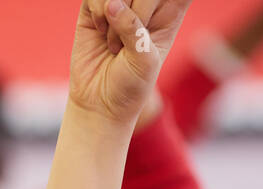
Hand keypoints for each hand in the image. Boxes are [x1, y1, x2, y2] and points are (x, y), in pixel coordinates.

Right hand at [70, 0, 193, 126]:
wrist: (99, 103)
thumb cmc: (130, 87)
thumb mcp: (143, 61)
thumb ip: (134, 30)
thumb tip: (112, 3)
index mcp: (169, 15)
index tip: (149, 22)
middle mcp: (145, 6)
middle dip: (137, 5)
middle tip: (130, 35)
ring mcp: (119, 6)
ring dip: (114, 11)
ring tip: (114, 42)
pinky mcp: (94, 10)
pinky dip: (98, 10)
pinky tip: (101, 30)